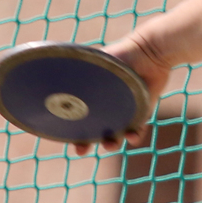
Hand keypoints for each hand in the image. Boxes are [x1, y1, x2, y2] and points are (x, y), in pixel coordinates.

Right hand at [73, 32, 172, 155]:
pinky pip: (137, 130)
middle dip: (86, 144)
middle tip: (81, 150)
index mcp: (92, 96)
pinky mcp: (142, 112)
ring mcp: (124, 111)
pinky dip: (134, 136)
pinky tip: (132, 136)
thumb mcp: (97, 63)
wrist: (149, 52)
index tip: (69, 142)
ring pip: (115, 135)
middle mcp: (106, 107)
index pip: (78, 118)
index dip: (72, 133)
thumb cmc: (121, 54)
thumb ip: (80, 73)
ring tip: (110, 144)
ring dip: (111, 144)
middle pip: (93, 131)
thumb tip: (52, 78)